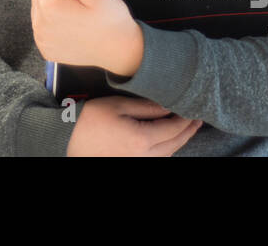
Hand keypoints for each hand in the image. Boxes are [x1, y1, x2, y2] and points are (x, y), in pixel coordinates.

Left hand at [31, 0, 142, 74]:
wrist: (120, 50)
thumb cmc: (110, 19)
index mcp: (49, 6)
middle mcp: (40, 24)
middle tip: (80, 1)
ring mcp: (42, 38)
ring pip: (39, 8)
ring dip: (53, 5)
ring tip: (76, 13)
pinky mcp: (46, 48)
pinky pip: (43, 26)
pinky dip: (53, 22)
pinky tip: (71, 24)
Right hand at [66, 96, 203, 156]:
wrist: (68, 141)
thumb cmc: (91, 120)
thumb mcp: (118, 105)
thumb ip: (146, 107)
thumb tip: (168, 106)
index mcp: (142, 139)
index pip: (174, 128)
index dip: (186, 119)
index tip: (195, 109)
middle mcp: (144, 156)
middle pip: (175, 143)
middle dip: (188, 131)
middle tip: (199, 119)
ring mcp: (139, 163)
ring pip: (169, 153)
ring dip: (180, 140)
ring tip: (188, 128)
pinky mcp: (132, 163)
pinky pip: (158, 157)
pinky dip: (169, 147)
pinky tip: (170, 139)